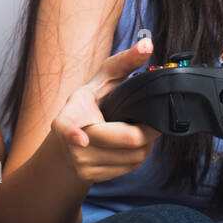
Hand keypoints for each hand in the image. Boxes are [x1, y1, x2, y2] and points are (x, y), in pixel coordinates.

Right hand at [49, 37, 161, 183]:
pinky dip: (139, 154)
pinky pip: (130, 168)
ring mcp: (81, 164)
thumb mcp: (103, 79)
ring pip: (134, 156)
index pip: (66, 127)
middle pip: (126, 139)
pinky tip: (133, 143)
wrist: (70, 139)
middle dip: (149, 129)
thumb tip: (147, 45)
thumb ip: (125, 61)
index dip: (74, 134)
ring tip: (142, 127)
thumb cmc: (91, 103)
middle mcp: (72, 143)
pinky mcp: (92, 178)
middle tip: (155, 117)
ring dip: (147, 143)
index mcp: (67, 117)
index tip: (81, 138)